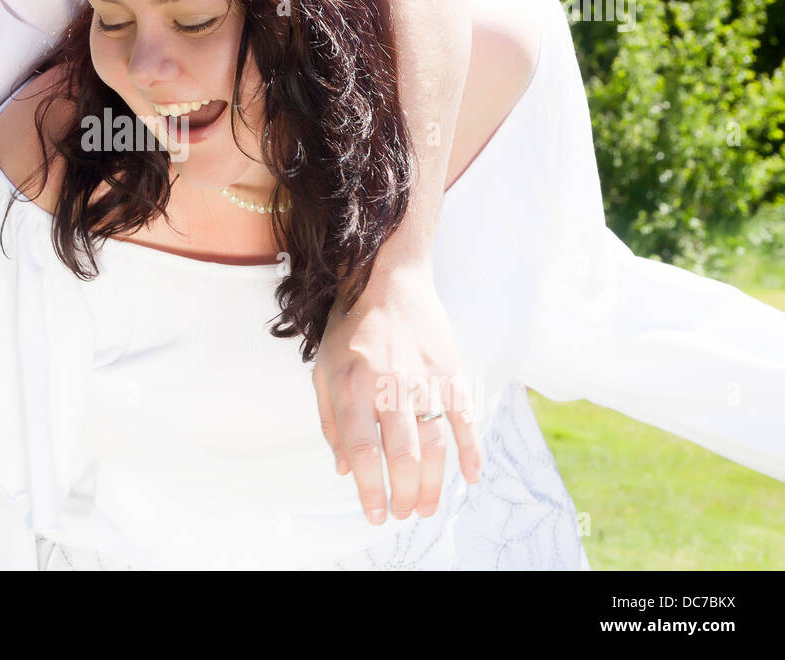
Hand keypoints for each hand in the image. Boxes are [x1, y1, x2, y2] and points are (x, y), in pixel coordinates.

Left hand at [312, 263, 481, 523]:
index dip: (370, 488)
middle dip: (404, 494)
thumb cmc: (351, 330)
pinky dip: (471, 451)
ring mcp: (423, 378)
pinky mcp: (450, 370)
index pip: (363, 451)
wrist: (389, 281)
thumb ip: (331, 422)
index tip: (375, 513)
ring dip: (433, 483)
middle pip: (401, 456)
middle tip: (403, 513)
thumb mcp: (324, 371)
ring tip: (427, 507)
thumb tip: (344, 470)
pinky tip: (471, 477)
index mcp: (352, 386)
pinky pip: (465, 418)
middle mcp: (388, 385)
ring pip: (434, 444)